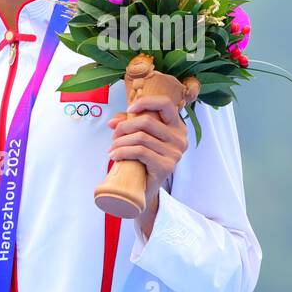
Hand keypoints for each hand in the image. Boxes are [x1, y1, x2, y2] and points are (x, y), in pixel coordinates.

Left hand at [108, 94, 187, 234]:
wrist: (145, 188)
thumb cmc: (142, 160)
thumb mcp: (138, 137)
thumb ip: (128, 124)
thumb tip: (112, 122)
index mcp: (177, 126)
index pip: (166, 103)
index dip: (145, 102)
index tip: (129, 109)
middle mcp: (180, 138)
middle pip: (147, 121)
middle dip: (124, 127)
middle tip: (114, 136)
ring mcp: (175, 153)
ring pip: (141, 137)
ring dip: (120, 142)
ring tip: (112, 149)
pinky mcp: (166, 166)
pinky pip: (140, 152)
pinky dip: (122, 152)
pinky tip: (114, 156)